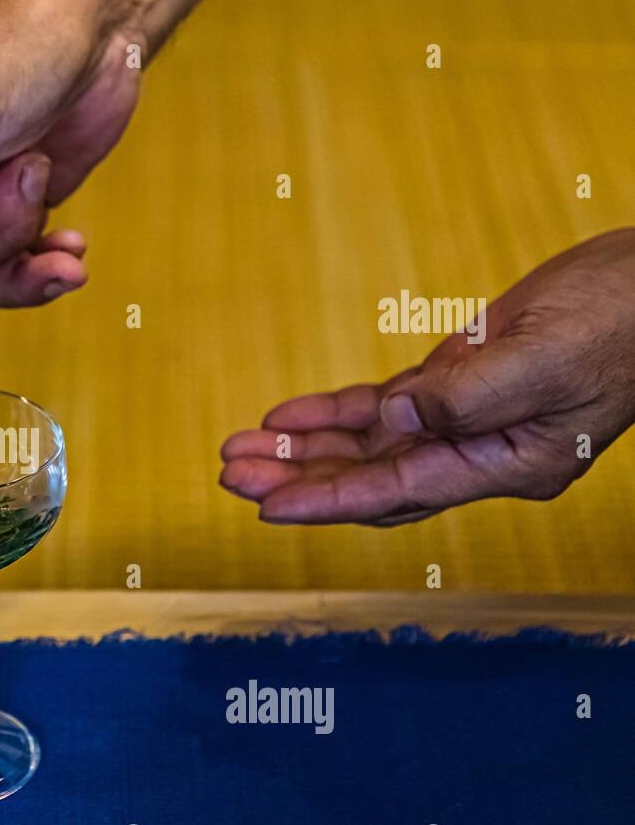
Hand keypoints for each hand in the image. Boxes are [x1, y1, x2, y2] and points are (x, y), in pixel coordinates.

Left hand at [219, 229, 634, 524]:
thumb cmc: (620, 318)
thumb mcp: (544, 356)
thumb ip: (464, 396)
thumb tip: (392, 420)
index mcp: (506, 466)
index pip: (398, 493)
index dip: (328, 501)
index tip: (267, 506)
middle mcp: (478, 457)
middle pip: (370, 480)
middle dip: (298, 477)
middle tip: (229, 471)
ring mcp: (464, 424)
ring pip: (367, 449)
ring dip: (305, 449)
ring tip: (240, 448)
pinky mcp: (454, 388)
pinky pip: (381, 410)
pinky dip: (334, 413)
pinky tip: (287, 415)